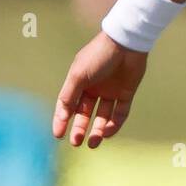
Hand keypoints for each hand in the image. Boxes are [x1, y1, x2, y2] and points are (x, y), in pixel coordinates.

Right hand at [52, 32, 147, 148]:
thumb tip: (62, 116)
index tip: (58, 135)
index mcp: (79, 82)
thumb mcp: (78, 75)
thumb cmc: (98, 56)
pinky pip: (119, 113)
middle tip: (76, 142)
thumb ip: (69, 96)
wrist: (126, 43)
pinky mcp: (126, 93)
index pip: (68, 105)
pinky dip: (114, 124)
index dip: (62, 120)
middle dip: (79, 128)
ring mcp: (111, 91)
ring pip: (102, 116)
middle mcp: (94, 88)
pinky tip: (107, 131)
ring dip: (97, 130)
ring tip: (93, 143)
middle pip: (85, 114)